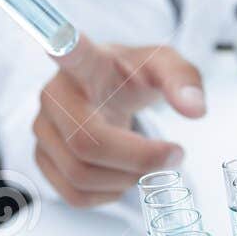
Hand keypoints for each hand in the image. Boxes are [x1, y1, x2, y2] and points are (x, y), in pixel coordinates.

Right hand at [33, 35, 206, 206]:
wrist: (108, 91)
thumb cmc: (133, 76)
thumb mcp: (166, 68)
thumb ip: (185, 81)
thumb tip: (195, 110)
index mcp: (88, 64)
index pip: (74, 55)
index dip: (66, 50)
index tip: (59, 40)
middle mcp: (54, 95)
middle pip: (86, 142)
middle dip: (138, 159)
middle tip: (173, 155)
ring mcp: (43, 129)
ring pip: (80, 175)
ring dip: (127, 180)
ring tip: (148, 164)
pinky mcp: (42, 159)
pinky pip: (73, 195)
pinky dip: (107, 195)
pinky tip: (122, 176)